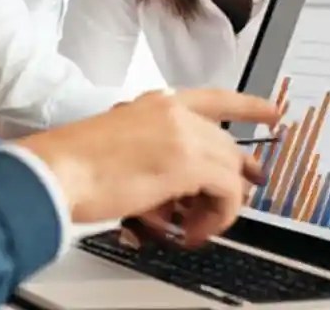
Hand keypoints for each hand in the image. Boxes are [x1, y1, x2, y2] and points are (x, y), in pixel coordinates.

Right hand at [14, 88, 277, 247]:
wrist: (57, 171)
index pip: (214, 99)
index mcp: (154, 104)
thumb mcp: (120, 145)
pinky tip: (192, 231)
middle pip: (226, 146)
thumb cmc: (72, 163)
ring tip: (191, 228)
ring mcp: (183, 134)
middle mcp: (173, 112)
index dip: (248, 106)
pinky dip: (216, 218)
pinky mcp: (189, 162)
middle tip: (231, 205)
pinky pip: (227, 193)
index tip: (272, 111)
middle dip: (234, 180)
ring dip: (216, 207)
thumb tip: (176, 190)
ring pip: (230, 172)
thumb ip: (155, 154)